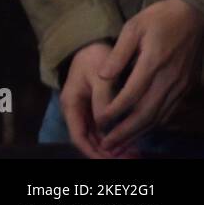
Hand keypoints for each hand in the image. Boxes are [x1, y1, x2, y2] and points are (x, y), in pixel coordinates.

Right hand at [60, 41, 126, 157]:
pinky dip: (115, 137)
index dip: (93, 152)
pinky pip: (104, 129)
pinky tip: (131, 143)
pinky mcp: (96, 108)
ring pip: (97, 137)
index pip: (78, 137)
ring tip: (133, 155)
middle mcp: (76, 111)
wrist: (93, 44)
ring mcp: (85, 110)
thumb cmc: (94, 58)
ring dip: (112, 148)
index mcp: (71, 104)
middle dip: (106, 153)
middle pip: (88, 140)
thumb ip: (102, 100)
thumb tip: (106, 126)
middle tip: (129, 159)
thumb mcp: (99, 77)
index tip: (112, 160)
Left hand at [93, 0, 203, 152]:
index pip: (131, 94)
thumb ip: (119, 54)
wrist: (193, 16)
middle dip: (126, 131)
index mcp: (153, 62)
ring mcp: (180, 86)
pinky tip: (141, 130)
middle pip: (146, 113)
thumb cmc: (158, 19)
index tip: (99, 122)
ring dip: (140, 132)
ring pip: (159, 116)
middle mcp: (169, 79)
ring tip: (121, 144)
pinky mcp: (186, 88)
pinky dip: (154, 124)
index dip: (115, 111)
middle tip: (108, 145)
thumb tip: (102, 76)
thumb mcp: (133, 28)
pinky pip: (169, 112)